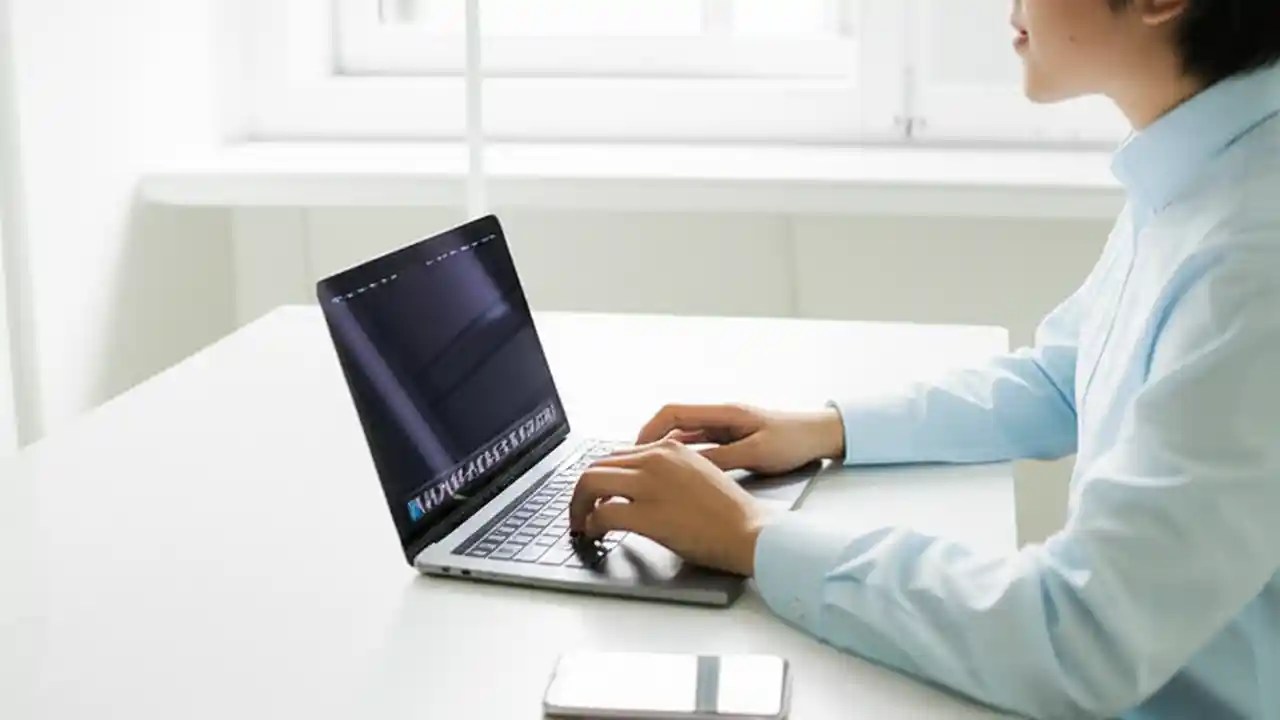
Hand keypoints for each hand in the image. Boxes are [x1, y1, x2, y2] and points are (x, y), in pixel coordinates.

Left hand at [569, 439, 766, 575]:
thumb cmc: (730, 512)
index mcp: (669, 447)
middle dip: (582, 490)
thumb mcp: (698, 473)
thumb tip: (638, 486)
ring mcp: (650, 485)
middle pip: (598, 465)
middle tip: (580, 510)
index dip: (602, 477)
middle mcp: (656, 458)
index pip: (618, 455)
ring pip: (591, 482)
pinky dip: (591, 524)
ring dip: (578, 504)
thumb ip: (667, 471)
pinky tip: (595, 533)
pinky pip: (602, 514)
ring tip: (581, 522)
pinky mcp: (647, 514)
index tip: (597, 494)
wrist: (750, 531)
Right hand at [636, 403, 845, 474]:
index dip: (649, 430)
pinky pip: (699, 446)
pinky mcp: (732, 440)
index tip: (634, 450)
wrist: (821, 435)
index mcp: (724, 413)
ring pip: (685, 436)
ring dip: (665, 451)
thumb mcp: (756, 454)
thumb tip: (687, 469)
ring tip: (648, 473)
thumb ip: (721, 460)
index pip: (673, 413)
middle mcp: (720, 417)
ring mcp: (726, 428)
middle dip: (650, 443)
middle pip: (673, 424)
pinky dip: (684, 458)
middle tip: (633, 466)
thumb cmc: (794, 441)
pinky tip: (678, 475)